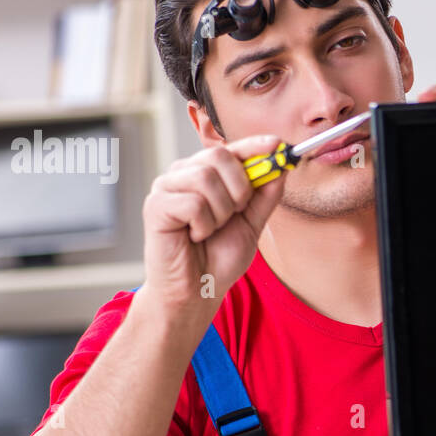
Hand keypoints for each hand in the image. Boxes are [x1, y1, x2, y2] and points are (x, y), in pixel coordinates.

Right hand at [140, 134, 285, 313]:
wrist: (198, 290)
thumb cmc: (218, 257)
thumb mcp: (252, 224)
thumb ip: (265, 196)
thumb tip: (280, 167)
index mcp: (206, 174)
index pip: (231, 148)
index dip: (254, 144)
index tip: (278, 144)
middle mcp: (184, 174)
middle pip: (218, 155)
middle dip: (239, 188)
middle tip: (235, 214)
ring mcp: (166, 188)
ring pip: (206, 178)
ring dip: (221, 211)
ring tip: (211, 230)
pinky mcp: (155, 206)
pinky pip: (192, 203)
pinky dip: (204, 225)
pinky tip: (195, 236)